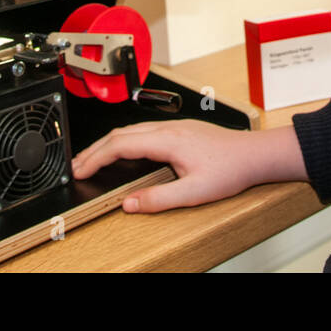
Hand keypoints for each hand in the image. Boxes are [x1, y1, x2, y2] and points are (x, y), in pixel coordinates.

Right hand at [71, 119, 275, 212]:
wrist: (254, 154)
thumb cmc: (231, 169)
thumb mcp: (194, 193)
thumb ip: (159, 199)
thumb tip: (130, 203)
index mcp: (167, 140)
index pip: (120, 145)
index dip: (95, 158)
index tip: (79, 170)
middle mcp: (168, 128)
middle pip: (120, 134)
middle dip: (94, 150)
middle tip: (76, 166)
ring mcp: (174, 126)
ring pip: (130, 129)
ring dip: (108, 144)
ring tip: (93, 159)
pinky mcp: (180, 130)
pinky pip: (142, 130)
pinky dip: (124, 140)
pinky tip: (124, 151)